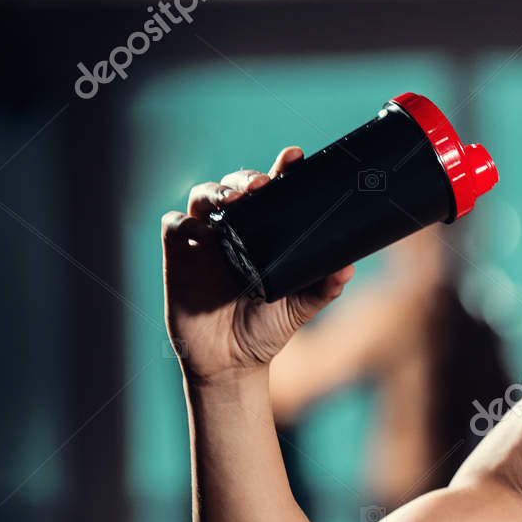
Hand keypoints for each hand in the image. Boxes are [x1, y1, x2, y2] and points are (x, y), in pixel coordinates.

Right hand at [162, 146, 354, 380]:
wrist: (232, 364)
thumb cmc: (267, 328)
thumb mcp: (301, 308)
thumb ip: (323, 287)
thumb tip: (347, 267)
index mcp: (266, 232)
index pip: (274, 191)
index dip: (282, 169)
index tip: (294, 157)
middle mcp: (235, 229)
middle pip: (235, 186)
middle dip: (245, 177)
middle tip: (260, 185)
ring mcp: (205, 240)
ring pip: (203, 196)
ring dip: (215, 191)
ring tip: (231, 200)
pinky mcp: (178, 256)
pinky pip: (173, 225)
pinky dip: (183, 221)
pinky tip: (200, 230)